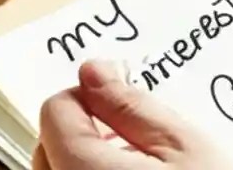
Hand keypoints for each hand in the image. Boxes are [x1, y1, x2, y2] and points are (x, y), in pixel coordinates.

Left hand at [34, 59, 230, 169]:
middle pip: (48, 147)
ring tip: (135, 169)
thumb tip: (94, 72)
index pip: (55, 110)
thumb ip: (131, 106)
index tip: (122, 103)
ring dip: (84, 163)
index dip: (91, 98)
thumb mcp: (185, 149)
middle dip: (84, 132)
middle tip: (134, 139)